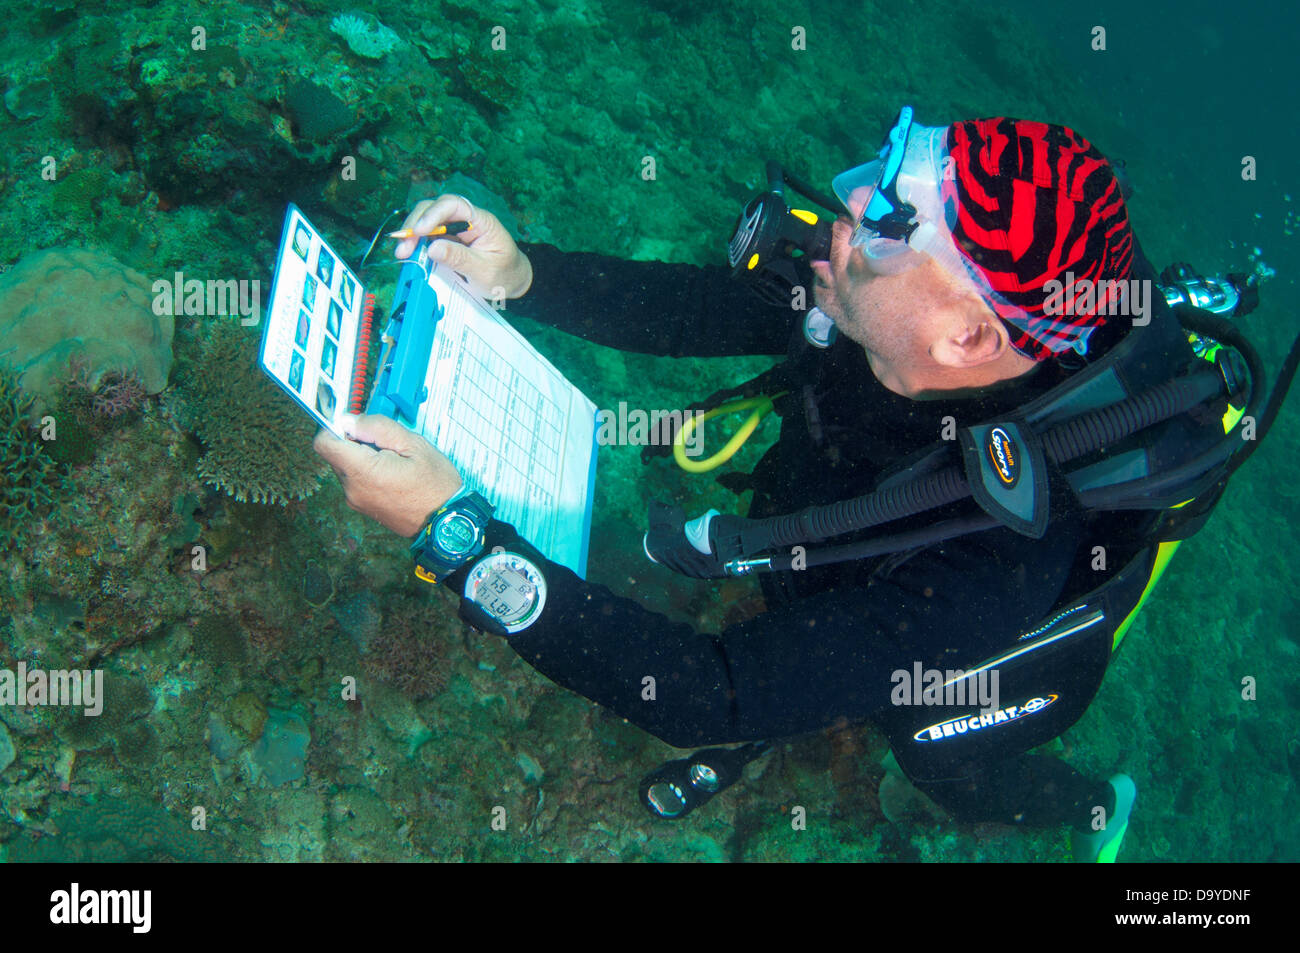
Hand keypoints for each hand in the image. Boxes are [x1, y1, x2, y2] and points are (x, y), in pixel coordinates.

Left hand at [313, 413, 463, 536]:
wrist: (447, 522)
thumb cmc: (436, 484)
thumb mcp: (414, 444)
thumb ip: (377, 427)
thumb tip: (348, 420)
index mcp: (363, 472)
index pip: (324, 443)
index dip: (334, 427)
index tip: (355, 425)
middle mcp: (352, 489)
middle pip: (336, 454)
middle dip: (356, 442)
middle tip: (387, 445)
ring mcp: (356, 501)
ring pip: (347, 467)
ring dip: (364, 458)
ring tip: (395, 462)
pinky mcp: (363, 507)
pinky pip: (356, 481)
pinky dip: (369, 472)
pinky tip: (393, 475)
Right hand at [395, 193, 532, 298]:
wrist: (513, 282)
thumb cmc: (505, 274)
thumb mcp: (485, 270)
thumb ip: (460, 258)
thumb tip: (432, 248)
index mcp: (481, 220)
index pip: (454, 205)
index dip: (433, 214)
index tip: (419, 231)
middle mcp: (465, 220)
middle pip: (434, 209)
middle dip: (416, 225)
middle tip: (404, 247)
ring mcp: (455, 229)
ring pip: (427, 221)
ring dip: (412, 235)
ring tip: (403, 253)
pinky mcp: (448, 240)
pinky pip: (428, 237)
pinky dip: (416, 244)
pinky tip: (409, 254)